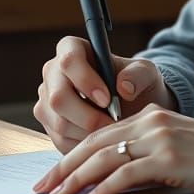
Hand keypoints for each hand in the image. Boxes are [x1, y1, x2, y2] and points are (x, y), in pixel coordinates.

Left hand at [32, 104, 193, 193]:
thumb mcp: (179, 148)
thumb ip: (149, 156)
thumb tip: (117, 180)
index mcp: (151, 115)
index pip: (101, 133)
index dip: (73, 153)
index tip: (53, 174)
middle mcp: (151, 121)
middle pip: (94, 142)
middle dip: (63, 166)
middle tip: (42, 186)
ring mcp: (159, 138)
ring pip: (104, 156)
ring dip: (76, 178)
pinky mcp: (168, 158)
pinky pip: (126, 173)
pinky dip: (103, 188)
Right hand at [33, 36, 175, 152]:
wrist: (132, 105)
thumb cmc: (135, 83)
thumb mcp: (146, 73)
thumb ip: (138, 74)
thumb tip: (123, 87)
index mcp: (72, 49)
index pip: (69, 60)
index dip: (86, 80)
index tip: (107, 98)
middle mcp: (52, 73)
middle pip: (58, 97)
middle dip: (87, 116)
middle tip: (112, 123)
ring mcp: (47, 100)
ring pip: (59, 123)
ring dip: (88, 133)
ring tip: (111, 130)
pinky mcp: (49, 125)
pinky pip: (60, 140)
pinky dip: (83, 144)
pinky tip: (101, 139)